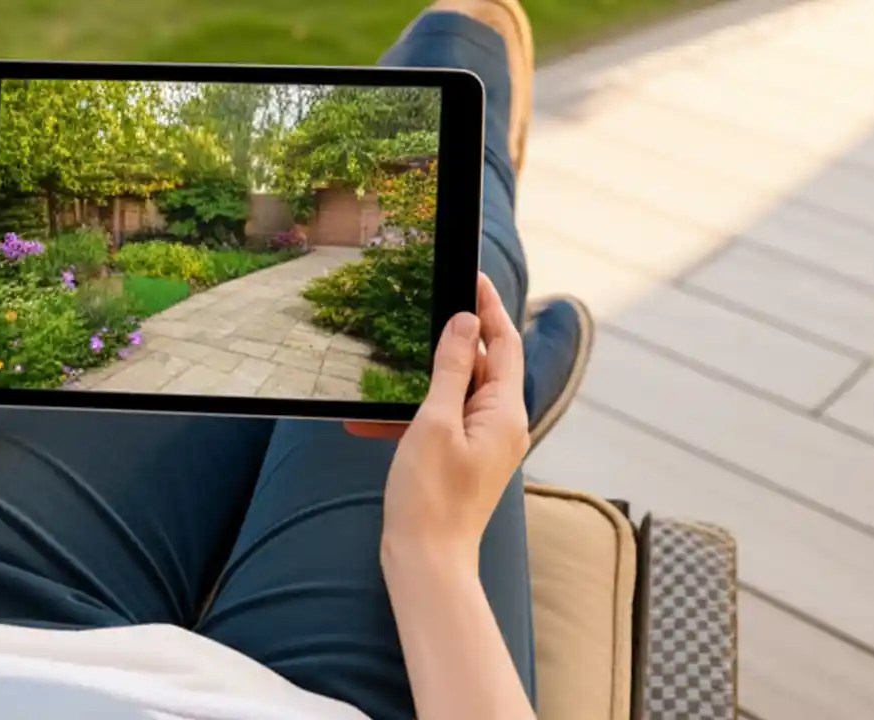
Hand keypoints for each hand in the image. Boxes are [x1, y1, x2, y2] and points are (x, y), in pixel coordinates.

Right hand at [382, 274, 529, 562]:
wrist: (426, 562)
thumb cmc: (431, 499)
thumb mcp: (434, 422)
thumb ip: (451, 369)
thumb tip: (464, 323)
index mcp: (504, 412)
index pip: (505, 344)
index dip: (489, 308)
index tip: (472, 277)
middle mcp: (501, 425)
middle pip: (483, 365)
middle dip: (451, 341)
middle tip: (425, 307)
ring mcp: (482, 444)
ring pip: (455, 393)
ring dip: (422, 381)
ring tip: (388, 366)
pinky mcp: (460, 460)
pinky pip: (439, 422)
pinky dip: (409, 417)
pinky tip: (368, 421)